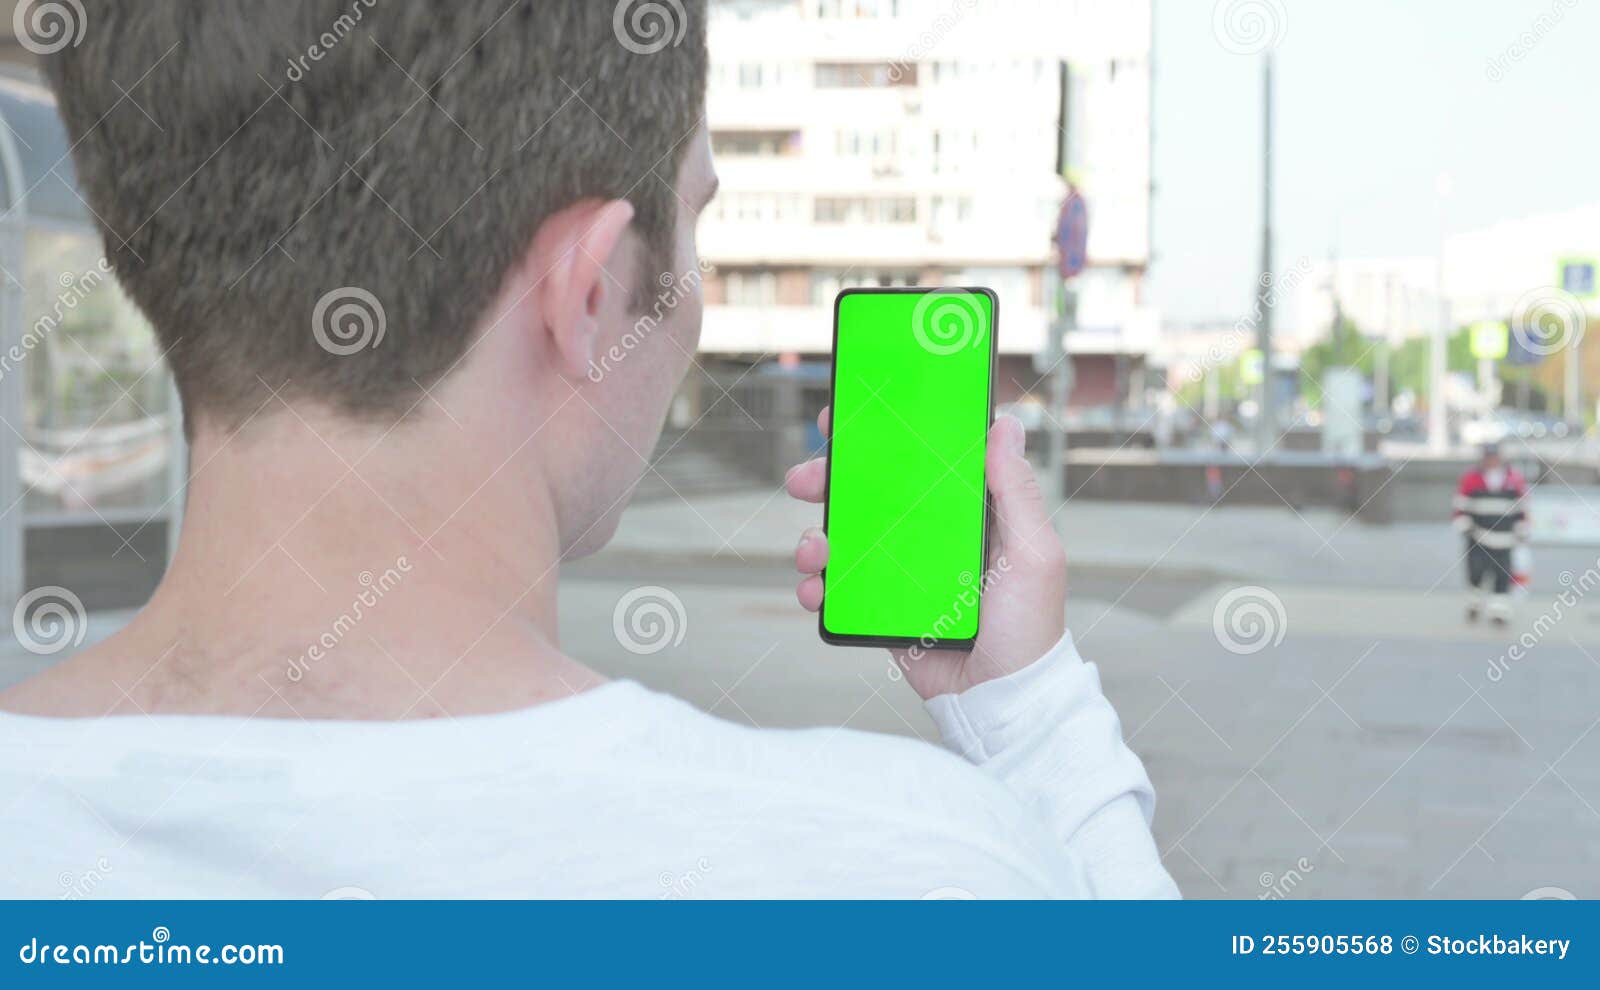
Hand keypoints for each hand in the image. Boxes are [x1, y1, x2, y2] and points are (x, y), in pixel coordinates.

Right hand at [785, 407, 1066, 699]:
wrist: (1001, 701)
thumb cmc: (1030, 629)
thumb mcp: (1034, 554)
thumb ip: (1017, 491)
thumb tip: (1004, 425)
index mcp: (967, 513)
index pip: (922, 458)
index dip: (885, 433)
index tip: (850, 415)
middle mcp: (930, 535)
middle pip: (871, 492)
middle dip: (830, 480)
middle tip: (806, 477)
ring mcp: (901, 571)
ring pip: (845, 536)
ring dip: (815, 535)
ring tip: (812, 550)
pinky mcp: (881, 607)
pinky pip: (838, 587)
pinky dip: (817, 584)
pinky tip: (816, 590)